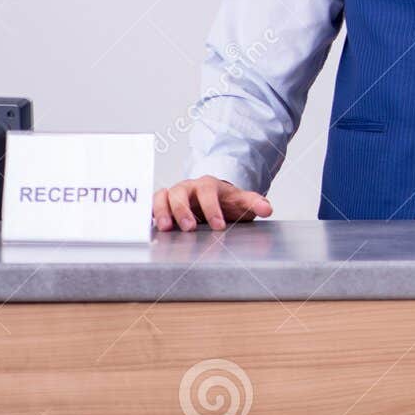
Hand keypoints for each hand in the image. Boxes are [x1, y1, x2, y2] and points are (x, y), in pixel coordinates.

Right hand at [153, 176, 271, 231]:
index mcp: (208, 185)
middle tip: (190, 228)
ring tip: (165, 228)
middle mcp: (187, 187)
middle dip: (184, 210)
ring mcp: (172, 195)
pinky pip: (150, 206)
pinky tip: (148, 229)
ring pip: (161, 197)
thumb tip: (267, 209)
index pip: (208, 192)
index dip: (213, 208)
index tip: (219, 226)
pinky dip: (148, 215)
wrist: (211, 199)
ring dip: (162, 211)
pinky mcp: (161, 205)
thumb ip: (254, 203)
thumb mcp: (241, 201)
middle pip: (180, 192)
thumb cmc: (224, 201)